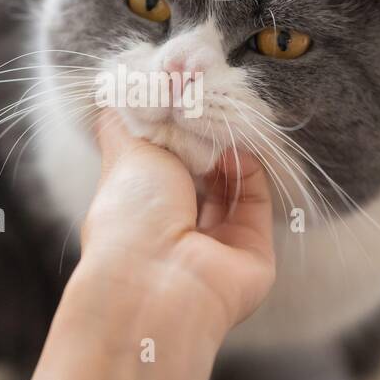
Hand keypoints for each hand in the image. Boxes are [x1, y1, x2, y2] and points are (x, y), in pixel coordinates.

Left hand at [78, 113, 276, 341]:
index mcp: (137, 212)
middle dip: (202, 142)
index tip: (176, 100)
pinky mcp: (252, 254)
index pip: (158, 168)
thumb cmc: (129, 217)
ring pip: (230, 189)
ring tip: (220, 125)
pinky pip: (256, 204)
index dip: (168, 133)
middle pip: (198, 178)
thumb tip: (123, 96)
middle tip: (205, 108)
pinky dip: (250, 173)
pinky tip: (237, 150)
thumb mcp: (123, 154)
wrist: (156, 283)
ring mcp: (215, 246)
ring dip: (228, 154)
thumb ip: (128, 125)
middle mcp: (174, 232)